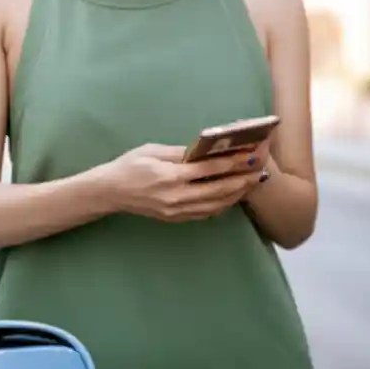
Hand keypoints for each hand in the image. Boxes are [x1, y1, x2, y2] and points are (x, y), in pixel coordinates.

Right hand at [95, 143, 268, 222]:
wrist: (109, 192)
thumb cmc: (128, 166)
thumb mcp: (152, 151)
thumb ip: (180, 152)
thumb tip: (205, 150)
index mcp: (170, 176)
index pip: (208, 169)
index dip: (232, 163)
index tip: (250, 156)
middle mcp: (176, 197)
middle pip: (218, 190)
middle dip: (242, 180)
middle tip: (260, 172)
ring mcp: (177, 211)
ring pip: (215, 205)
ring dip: (236, 194)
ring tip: (251, 183)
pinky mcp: (176, 218)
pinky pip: (205, 213)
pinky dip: (222, 204)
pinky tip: (232, 195)